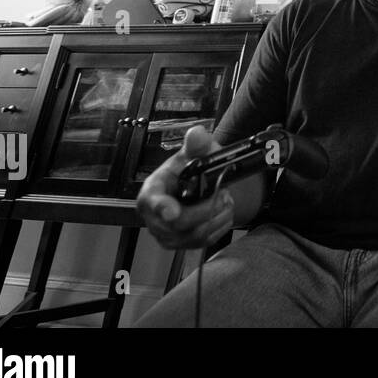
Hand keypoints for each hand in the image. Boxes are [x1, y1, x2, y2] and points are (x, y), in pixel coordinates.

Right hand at [135, 126, 235, 250]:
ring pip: (195, 235)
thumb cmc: (191, 168)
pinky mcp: (181, 244)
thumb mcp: (196, 152)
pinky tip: (223, 213)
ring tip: (226, 201)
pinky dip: (220, 227)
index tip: (173, 211)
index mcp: (151, 191)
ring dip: (217, 218)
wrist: (198, 184)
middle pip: (180, 223)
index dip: (162, 207)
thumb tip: (197, 133)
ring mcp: (167, 234)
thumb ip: (196, 144)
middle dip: (207, 209)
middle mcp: (154, 217)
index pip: (153, 202)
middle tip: (224, 194)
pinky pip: (204, 242)